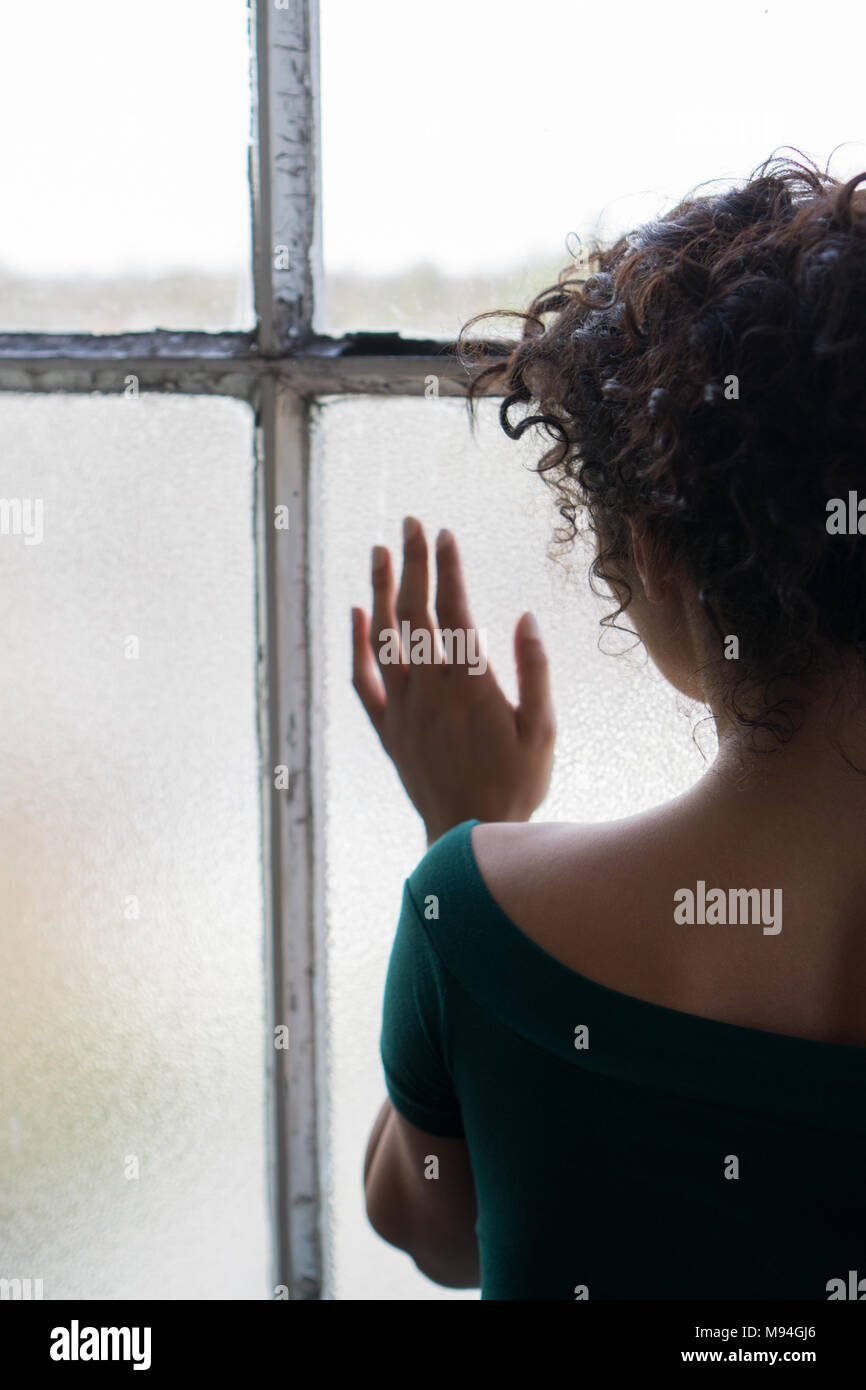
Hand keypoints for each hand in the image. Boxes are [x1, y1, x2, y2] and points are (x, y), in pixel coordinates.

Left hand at [351, 517, 555, 843]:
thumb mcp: (542, 730)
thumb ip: (536, 671)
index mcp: (470, 684)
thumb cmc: (516, 784)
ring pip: (383, 637)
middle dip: (413, 562)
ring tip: (377, 552)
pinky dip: (356, 644)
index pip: (454, 611)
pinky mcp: (387, 728)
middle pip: (415, 612)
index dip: (448, 568)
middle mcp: (429, 689)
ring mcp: (402, 707)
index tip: (445, 533)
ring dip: (379, 590)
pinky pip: (363, 679)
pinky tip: (356, 615)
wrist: (470, 836)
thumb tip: (526, 618)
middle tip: (410, 522)